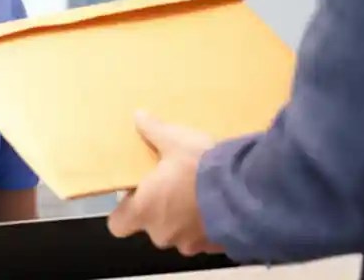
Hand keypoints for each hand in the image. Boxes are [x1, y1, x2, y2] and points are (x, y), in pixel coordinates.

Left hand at [106, 111, 225, 256]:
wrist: (245, 190)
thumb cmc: (199, 166)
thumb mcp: (175, 140)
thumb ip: (153, 131)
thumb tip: (138, 116)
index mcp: (145, 210)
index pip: (117, 225)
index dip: (124, 211)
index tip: (135, 195)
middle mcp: (163, 233)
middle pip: (151, 227)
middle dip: (160, 211)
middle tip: (171, 187)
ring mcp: (189, 244)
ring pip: (179, 233)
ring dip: (184, 220)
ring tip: (198, 195)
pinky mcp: (214, 248)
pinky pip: (204, 238)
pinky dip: (207, 226)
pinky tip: (218, 205)